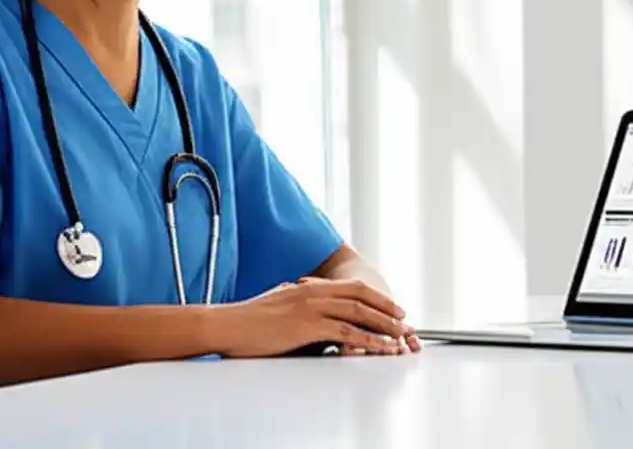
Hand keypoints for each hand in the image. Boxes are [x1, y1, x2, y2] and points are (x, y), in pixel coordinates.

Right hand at [215, 278, 415, 357]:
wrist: (228, 324)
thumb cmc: (247, 319)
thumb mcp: (277, 300)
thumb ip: (295, 297)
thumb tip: (301, 296)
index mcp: (309, 286)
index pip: (351, 287)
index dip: (374, 296)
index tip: (390, 307)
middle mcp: (314, 292)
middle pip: (361, 297)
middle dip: (386, 308)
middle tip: (404, 320)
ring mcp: (312, 308)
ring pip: (359, 313)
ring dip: (383, 325)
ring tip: (399, 336)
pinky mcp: (308, 326)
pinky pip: (346, 332)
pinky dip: (368, 340)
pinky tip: (379, 347)